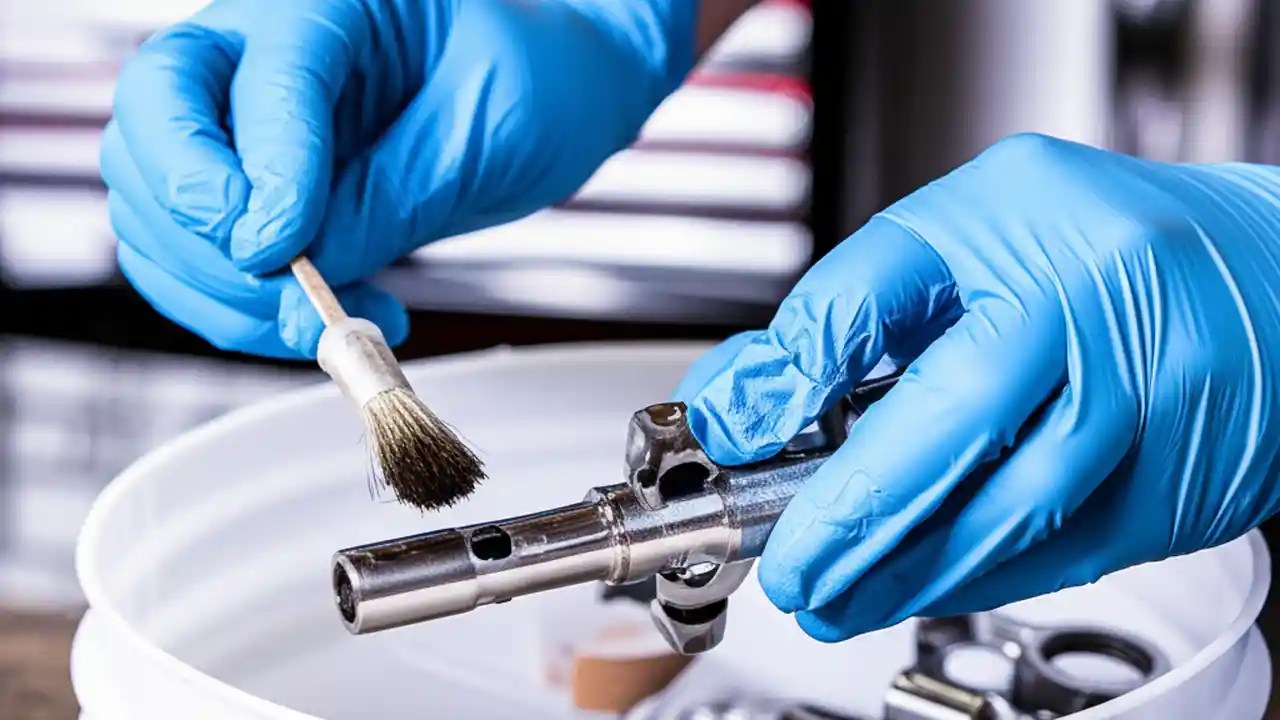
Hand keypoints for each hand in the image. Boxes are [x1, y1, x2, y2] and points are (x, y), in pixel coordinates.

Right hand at [102, 0, 695, 357]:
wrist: (562, 91)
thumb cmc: (539, 80)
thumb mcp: (486, 132)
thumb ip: (387, 197)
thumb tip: (300, 270)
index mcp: (324, 5)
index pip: (257, 80)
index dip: (261, 174)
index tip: (285, 254)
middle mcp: (262, 51)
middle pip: (153, 120)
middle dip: (199, 223)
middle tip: (280, 287)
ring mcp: (245, 119)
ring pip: (156, 201)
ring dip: (217, 286)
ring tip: (324, 322)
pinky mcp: (256, 186)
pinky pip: (198, 253)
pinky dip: (238, 309)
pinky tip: (323, 321)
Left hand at [675, 134, 1279, 640]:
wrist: (1275, 271)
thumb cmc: (1105, 241)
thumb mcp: (963, 232)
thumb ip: (852, 312)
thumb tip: (751, 398)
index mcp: (1030, 238)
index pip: (878, 310)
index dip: (795, 387)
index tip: (740, 438)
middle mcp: (1105, 315)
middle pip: (955, 434)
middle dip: (852, 519)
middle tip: (791, 567)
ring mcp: (1162, 408)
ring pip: (1017, 517)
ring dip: (912, 571)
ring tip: (841, 597)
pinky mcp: (1192, 487)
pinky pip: (1072, 554)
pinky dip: (987, 579)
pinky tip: (928, 585)